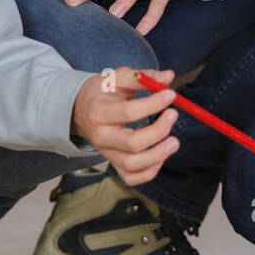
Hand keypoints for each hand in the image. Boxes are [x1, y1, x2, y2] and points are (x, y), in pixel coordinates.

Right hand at [71, 66, 179, 183]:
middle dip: (158, 132)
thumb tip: (168, 77)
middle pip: (132, 143)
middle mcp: (101, 136)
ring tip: (174, 142)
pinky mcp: (114, 163)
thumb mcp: (117, 78)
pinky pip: (130, 177)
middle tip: (173, 115)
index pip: (128, 112)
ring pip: (132, 165)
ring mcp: (107, 153)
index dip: (153, 104)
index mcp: (99, 111)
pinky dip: (148, 173)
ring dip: (158, 155)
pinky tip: (160, 158)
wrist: (81, 110)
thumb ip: (143, 77)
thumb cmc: (103, 92)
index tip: (170, 94)